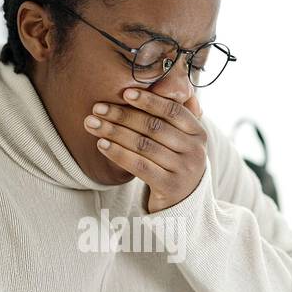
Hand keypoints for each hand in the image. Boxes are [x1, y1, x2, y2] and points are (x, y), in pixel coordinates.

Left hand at [84, 89, 207, 212]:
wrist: (184, 202)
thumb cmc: (174, 163)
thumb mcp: (180, 140)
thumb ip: (168, 118)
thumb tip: (141, 89)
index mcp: (198, 132)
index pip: (172, 110)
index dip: (148, 100)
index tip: (124, 92)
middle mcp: (194, 150)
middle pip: (153, 127)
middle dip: (122, 115)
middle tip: (97, 108)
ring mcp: (183, 169)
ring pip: (143, 145)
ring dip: (114, 132)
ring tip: (92, 124)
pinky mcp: (169, 186)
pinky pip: (139, 166)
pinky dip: (118, 153)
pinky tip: (102, 145)